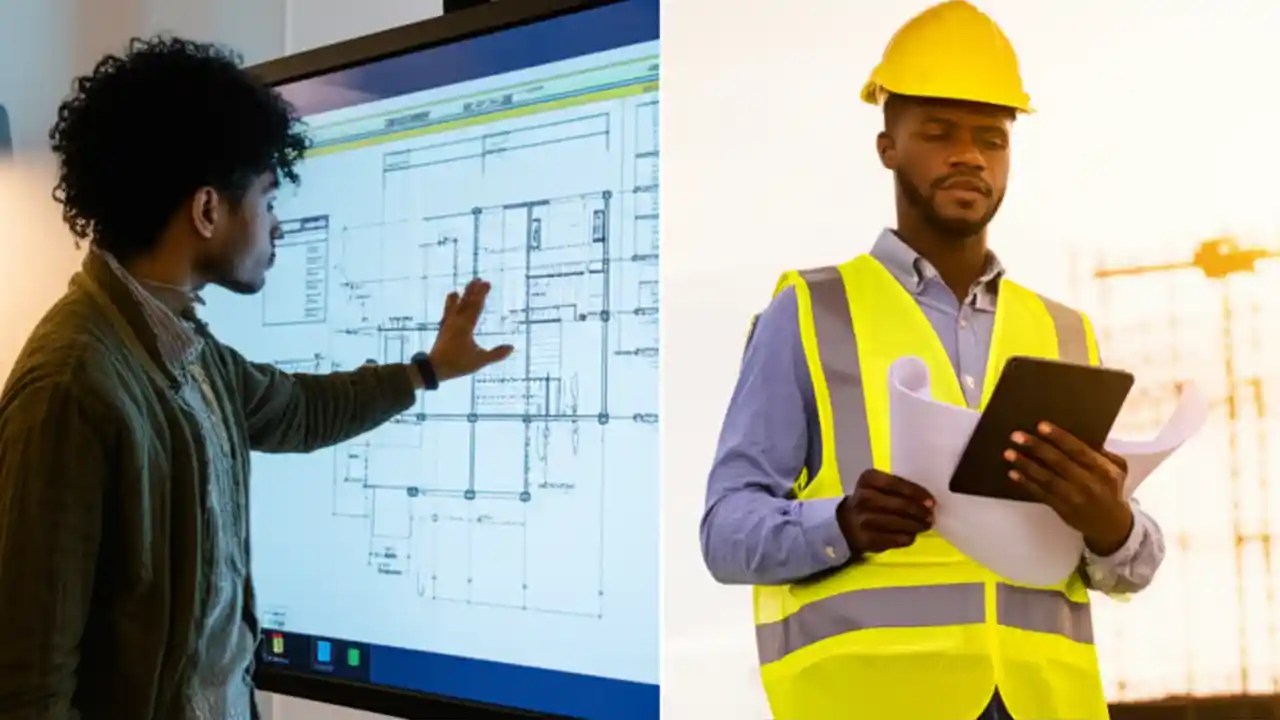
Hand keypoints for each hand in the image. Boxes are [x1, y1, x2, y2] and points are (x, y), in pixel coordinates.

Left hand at [428, 278, 514, 381]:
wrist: (434, 368)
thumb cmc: (457, 364)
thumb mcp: (479, 361)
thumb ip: (495, 354)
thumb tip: (511, 347)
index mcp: (466, 327)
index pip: (475, 307)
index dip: (481, 295)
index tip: (487, 284)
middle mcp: (456, 321)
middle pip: (466, 302)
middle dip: (473, 291)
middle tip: (480, 279)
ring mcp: (448, 323)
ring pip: (456, 305)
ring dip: (463, 294)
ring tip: (467, 285)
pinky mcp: (443, 328)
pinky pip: (448, 311)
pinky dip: (451, 303)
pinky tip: (452, 296)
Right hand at [837, 469, 934, 554]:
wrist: (847, 523)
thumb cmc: (871, 501)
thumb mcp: (878, 487)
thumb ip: (899, 488)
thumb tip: (928, 501)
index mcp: (867, 479)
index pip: (895, 483)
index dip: (916, 493)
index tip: (930, 501)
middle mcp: (863, 498)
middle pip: (899, 505)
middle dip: (918, 511)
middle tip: (930, 516)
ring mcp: (863, 520)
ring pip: (899, 523)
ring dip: (916, 525)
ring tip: (925, 525)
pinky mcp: (867, 540)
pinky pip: (895, 539)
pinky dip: (907, 537)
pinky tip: (911, 534)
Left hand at [1005, 422, 1132, 555]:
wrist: (1111, 525)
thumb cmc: (1111, 489)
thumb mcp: (1117, 469)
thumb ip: (1101, 453)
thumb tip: (1078, 433)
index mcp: (1102, 469)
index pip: (1078, 450)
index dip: (1059, 437)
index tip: (1041, 425)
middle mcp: (1088, 483)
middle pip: (1059, 462)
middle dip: (1036, 447)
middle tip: (1016, 435)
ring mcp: (1074, 498)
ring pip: (1047, 479)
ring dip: (1026, 465)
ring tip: (1009, 453)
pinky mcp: (1062, 509)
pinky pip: (1041, 494)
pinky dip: (1026, 483)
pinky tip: (1012, 473)